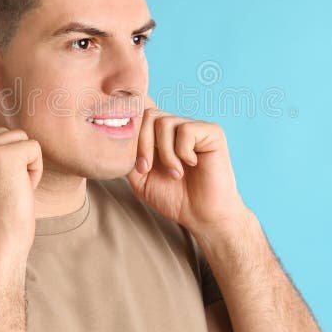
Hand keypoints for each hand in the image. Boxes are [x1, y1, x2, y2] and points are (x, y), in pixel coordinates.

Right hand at [0, 65, 42, 260]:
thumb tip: (2, 138)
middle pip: (5, 133)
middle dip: (15, 161)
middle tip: (4, 192)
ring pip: (21, 140)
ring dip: (25, 167)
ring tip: (10, 193)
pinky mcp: (1, 154)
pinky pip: (33, 149)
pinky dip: (34, 170)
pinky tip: (20, 190)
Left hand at [126, 95, 246, 235]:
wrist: (202, 216)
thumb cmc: (175, 198)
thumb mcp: (141, 178)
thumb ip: (129, 156)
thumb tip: (119, 135)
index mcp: (163, 135)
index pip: (141, 118)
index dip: (135, 138)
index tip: (140, 167)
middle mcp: (179, 126)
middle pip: (150, 115)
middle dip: (143, 144)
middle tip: (148, 169)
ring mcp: (196, 127)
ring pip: (165, 123)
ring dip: (165, 153)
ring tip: (175, 173)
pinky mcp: (212, 132)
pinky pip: (185, 130)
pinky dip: (183, 152)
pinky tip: (192, 164)